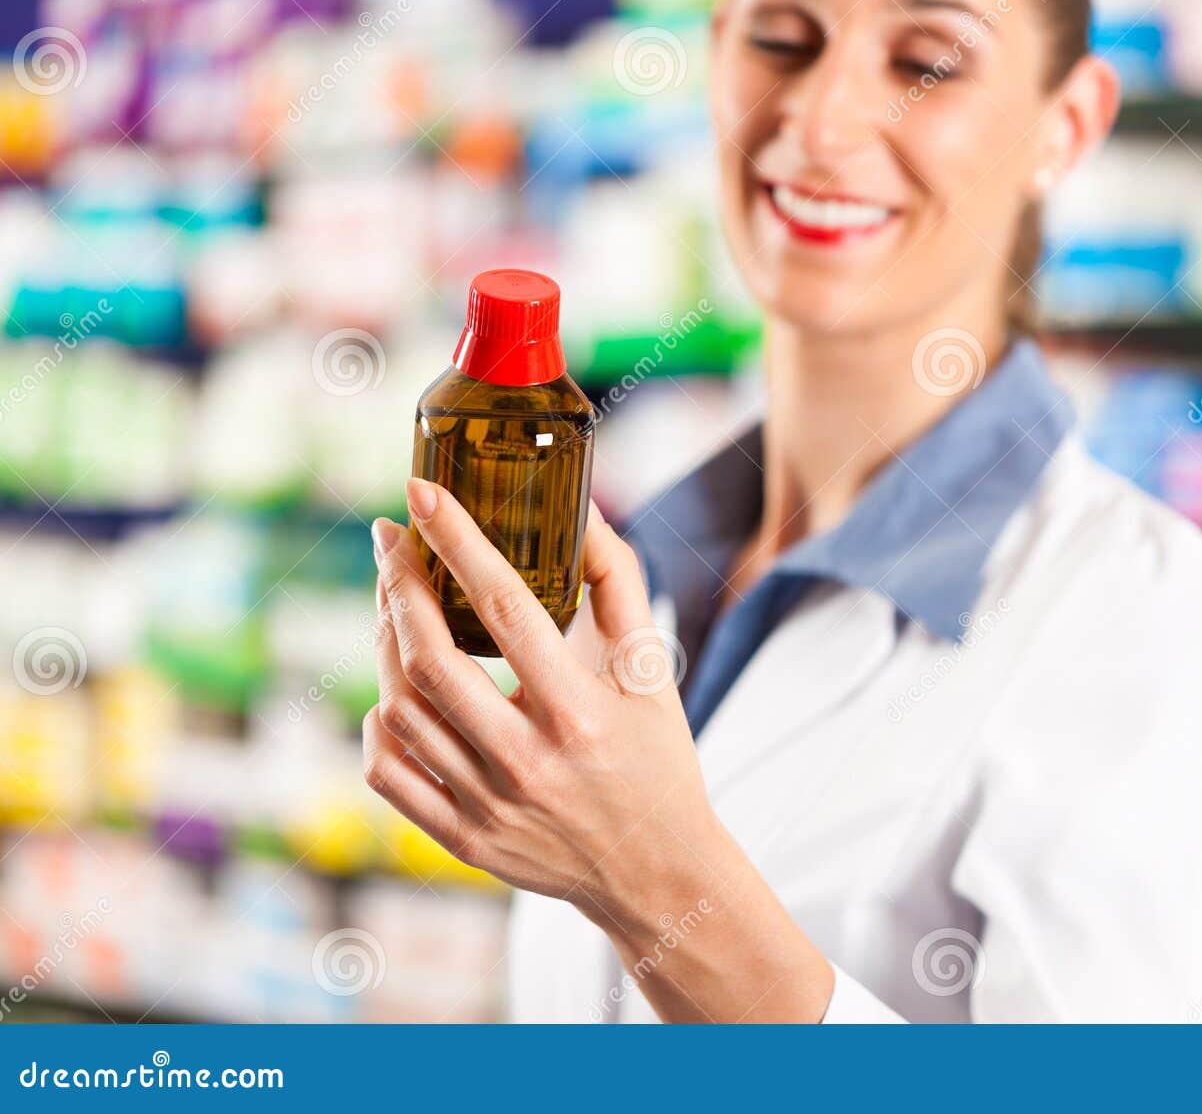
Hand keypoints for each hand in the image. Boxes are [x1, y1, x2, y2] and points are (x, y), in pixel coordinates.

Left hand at [365, 478, 833, 1021]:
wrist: (657, 875)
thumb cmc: (657, 761)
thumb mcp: (653, 671)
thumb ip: (619, 586)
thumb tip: (581, 513)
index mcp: (581, 713)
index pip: (505, 609)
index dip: (458, 542)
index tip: (422, 493)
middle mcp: (528, 761)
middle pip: (430, 659)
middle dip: (398, 584)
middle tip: (391, 540)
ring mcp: (488, 805)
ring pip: (400, 710)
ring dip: (384, 640)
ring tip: (393, 601)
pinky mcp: (462, 839)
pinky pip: (388, 773)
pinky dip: (377, 723)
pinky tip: (392, 691)